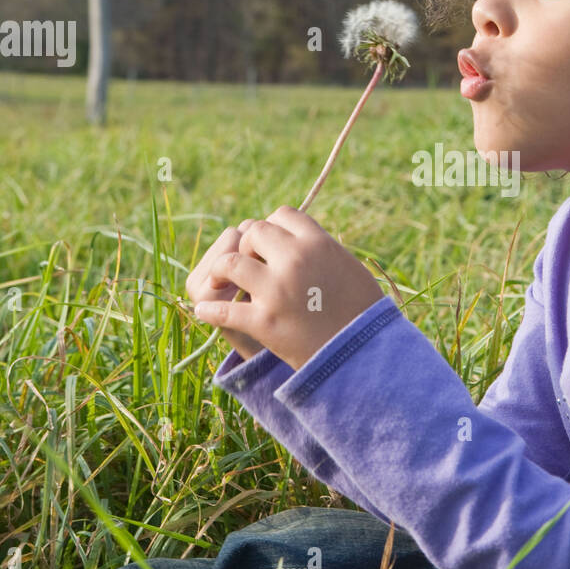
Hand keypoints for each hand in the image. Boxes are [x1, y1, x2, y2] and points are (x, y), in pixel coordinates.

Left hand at [192, 206, 385, 371]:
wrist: (365, 353)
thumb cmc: (362, 310)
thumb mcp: (348, 266)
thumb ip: (320, 248)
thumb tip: (295, 238)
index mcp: (319, 243)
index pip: (283, 215)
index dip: (273, 227)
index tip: (270, 244)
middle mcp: (295, 260)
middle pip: (254, 232)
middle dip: (248, 245)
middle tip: (248, 262)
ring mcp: (276, 290)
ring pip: (231, 264)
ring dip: (222, 272)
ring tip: (221, 282)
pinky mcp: (264, 322)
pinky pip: (224, 310)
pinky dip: (210, 312)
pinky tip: (204, 313)